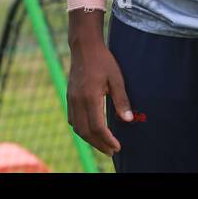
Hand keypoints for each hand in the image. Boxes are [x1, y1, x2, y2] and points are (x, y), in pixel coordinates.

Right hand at [66, 10, 132, 154]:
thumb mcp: (116, 78)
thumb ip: (122, 100)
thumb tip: (128, 120)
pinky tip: (90, 131)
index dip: (107, 140)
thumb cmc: (103, 60)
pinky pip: (72, 120)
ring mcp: (71, 99)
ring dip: (89, 139)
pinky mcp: (69, 96)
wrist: (84, 46)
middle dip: (99, 145)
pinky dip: (81, 130)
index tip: (117, 147)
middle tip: (111, 151)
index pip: (97, 127)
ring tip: (102, 145)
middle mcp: (77, 100)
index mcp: (90, 97)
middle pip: (85, 132)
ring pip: (77, 128)